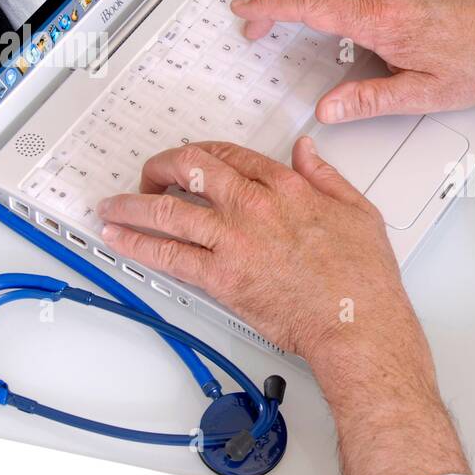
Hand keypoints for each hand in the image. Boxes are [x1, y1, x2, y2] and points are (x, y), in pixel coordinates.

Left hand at [95, 137, 421, 370]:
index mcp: (287, 187)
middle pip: (190, 169)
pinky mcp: (220, 277)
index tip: (192, 162)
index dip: (203, 154)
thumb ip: (326, 176)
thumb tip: (307, 152)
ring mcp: (233, 240)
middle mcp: (253, 206)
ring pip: (167, 210)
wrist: (354, 322)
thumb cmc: (361, 277)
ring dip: (132, 205)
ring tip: (113, 207)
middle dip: (160, 168)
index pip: (230, 155)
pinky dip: (136, 245)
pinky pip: (167, 255)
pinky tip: (120, 240)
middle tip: (149, 175)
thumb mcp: (357, 210)